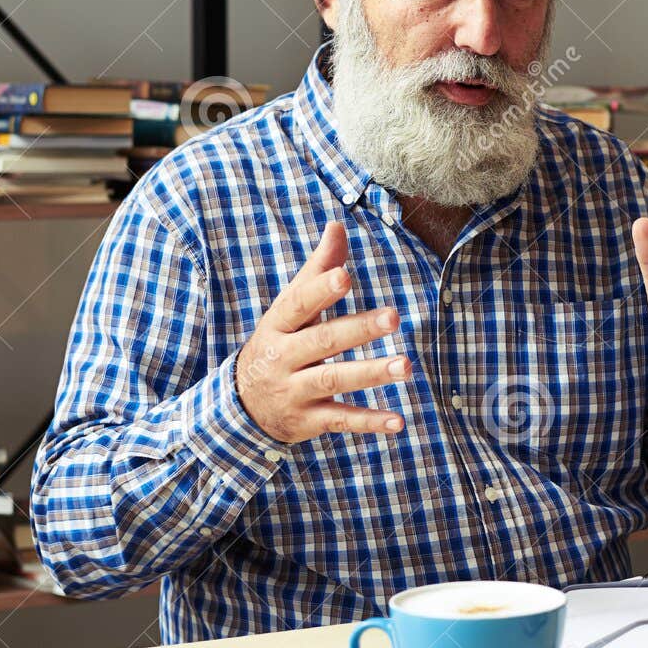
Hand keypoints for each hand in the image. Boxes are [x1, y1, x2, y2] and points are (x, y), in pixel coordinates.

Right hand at [235, 220, 411, 442]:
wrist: (241, 406)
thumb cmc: (278, 343)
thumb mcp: (289, 309)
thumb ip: (317, 269)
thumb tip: (337, 225)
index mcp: (278, 325)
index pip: (298, 304)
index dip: (320, 289)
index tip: (346, 275)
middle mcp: (282, 358)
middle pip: (322, 341)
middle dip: (357, 329)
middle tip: (394, 316)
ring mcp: (293, 391)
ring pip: (333, 381)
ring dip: (371, 374)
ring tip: (406, 366)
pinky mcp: (307, 420)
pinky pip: (339, 420)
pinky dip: (369, 422)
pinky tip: (399, 421)